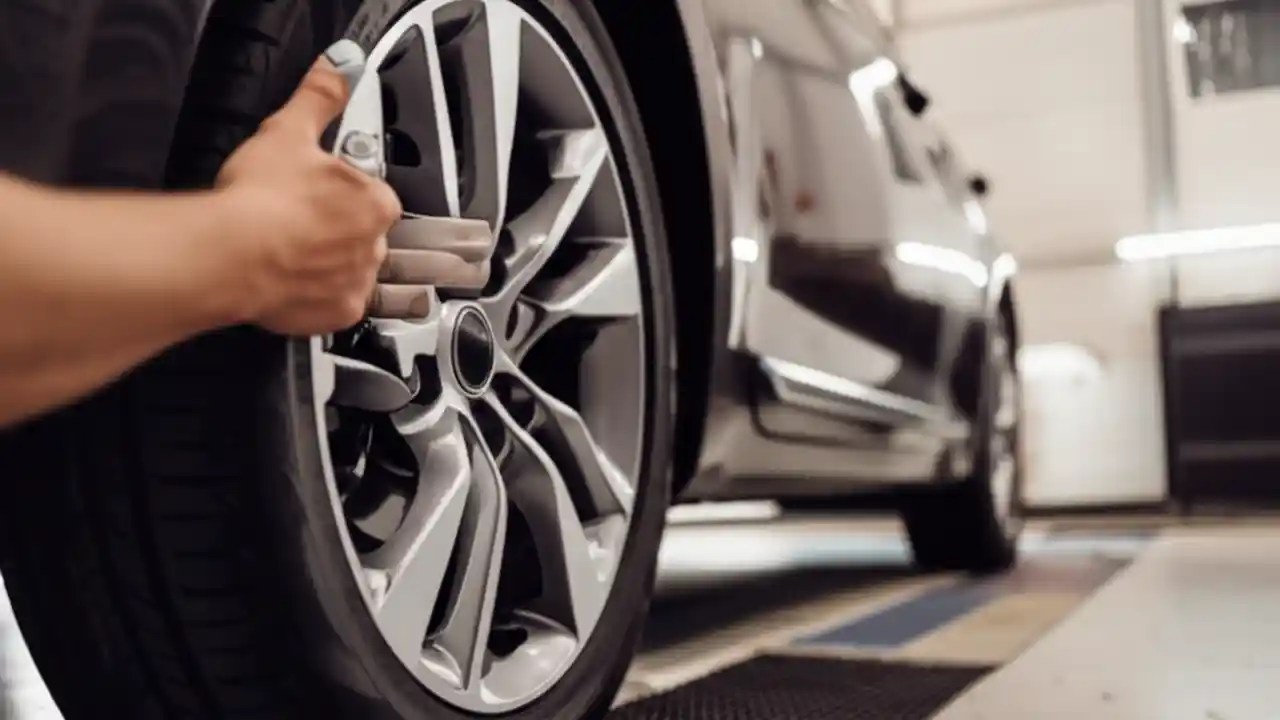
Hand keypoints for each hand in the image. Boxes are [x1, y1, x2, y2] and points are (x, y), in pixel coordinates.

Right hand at [214, 55, 401, 335]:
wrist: (229, 255)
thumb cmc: (259, 197)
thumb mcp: (289, 131)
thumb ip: (319, 98)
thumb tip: (339, 67)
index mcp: (376, 202)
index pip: (370, 194)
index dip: (338, 191)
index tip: (312, 191)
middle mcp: (376, 246)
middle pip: (362, 234)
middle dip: (334, 229)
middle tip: (296, 221)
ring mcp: (358, 283)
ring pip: (350, 270)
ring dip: (327, 263)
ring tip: (289, 251)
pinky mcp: (337, 315)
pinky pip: (333, 304)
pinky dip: (315, 296)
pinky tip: (289, 280)